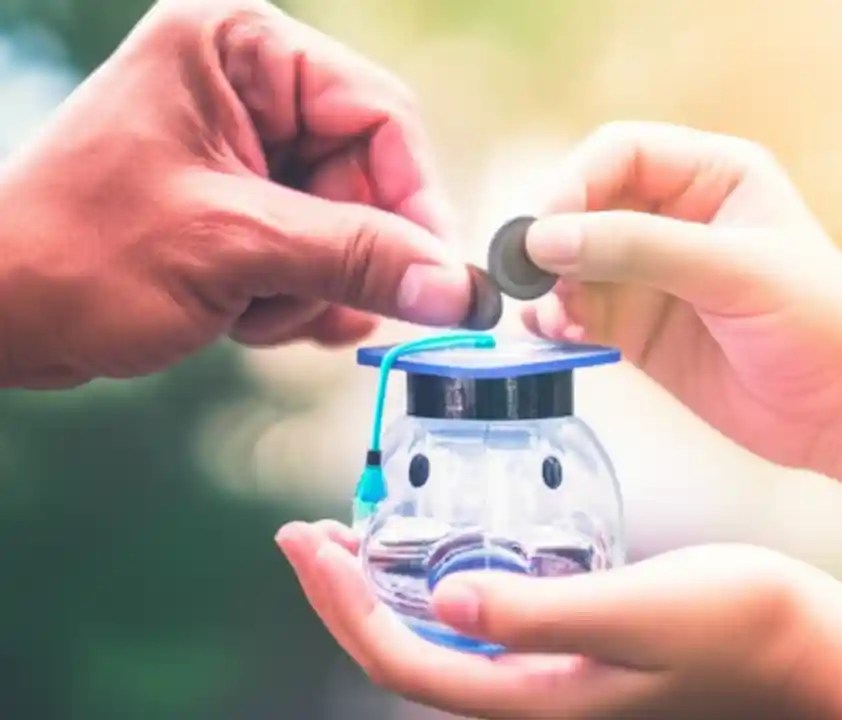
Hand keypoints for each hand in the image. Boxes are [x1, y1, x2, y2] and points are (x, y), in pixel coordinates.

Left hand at [0, 0, 477, 388]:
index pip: (378, 114)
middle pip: (367, 175)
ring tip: (251, 307)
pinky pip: (316, 249)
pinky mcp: (240, 201)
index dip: (413, 198)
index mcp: (239, 48)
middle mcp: (247, 86)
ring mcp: (244, 147)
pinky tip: (249, 315)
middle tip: (332, 308)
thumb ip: (357, 258)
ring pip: (348, 223)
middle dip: (351, 254)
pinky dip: (300, 295)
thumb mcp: (232, 247)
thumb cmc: (78, 254)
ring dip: (318, 284)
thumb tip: (460, 287)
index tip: (435, 274)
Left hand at [276, 521, 841, 719]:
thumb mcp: (638, 613)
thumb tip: (441, 600)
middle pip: (411, 655)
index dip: (343, 606)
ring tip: (361, 534)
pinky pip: (489, 621)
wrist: (810, 649)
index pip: (406, 660)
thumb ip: (539, 612)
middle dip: (351, 596)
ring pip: (445, 639)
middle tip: (315, 530)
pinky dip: (449, 581)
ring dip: (393, 588)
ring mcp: (558, 678)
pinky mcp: (581, 649)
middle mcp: (535, 698)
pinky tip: (452, 544)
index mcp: (537, 700)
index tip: (306, 541)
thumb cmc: (739, 626)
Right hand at [521, 122, 841, 474]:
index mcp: (713, 176)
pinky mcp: (642, 330)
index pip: (621, 153)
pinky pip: (582, 312)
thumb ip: (638, 248)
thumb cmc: (820, 323)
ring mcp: (656, 276)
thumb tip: (546, 238)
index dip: (576, 182)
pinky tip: (562, 333)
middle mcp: (677, 218)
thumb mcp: (732, 272)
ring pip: (576, 263)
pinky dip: (561, 319)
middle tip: (533, 274)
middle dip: (555, 237)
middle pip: (587, 205)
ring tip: (556, 313)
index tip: (546, 226)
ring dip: (552, 285)